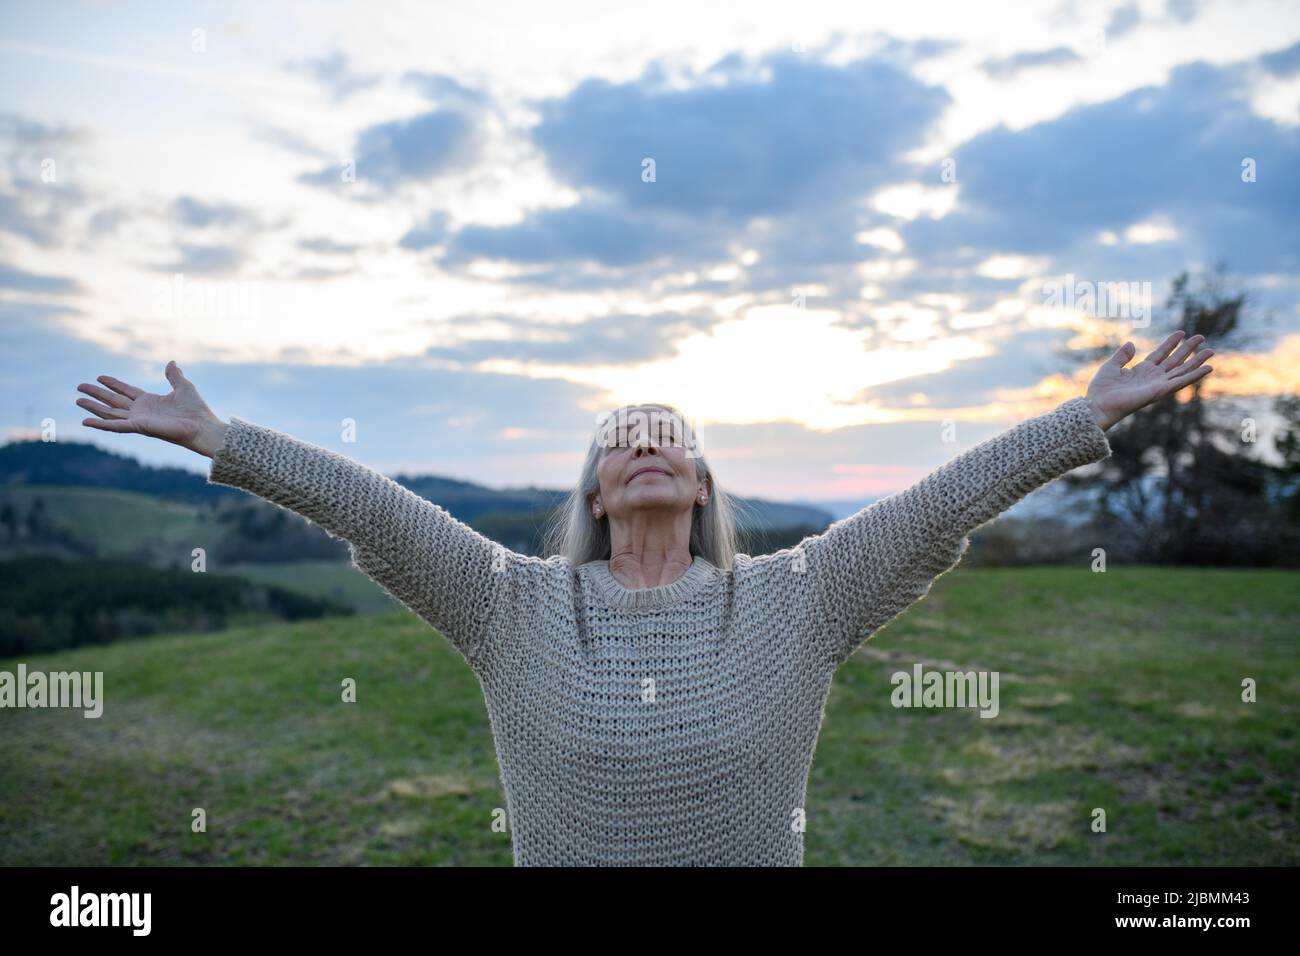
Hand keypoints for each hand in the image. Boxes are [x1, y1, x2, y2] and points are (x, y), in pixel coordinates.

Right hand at [76, 361, 228, 456]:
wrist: (202, 425)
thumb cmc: (196, 409)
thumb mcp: (183, 386)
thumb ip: (174, 376)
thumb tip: (171, 362)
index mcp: (150, 402)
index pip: (126, 391)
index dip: (113, 384)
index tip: (99, 377)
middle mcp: (141, 412)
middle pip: (113, 401)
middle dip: (97, 394)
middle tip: (79, 387)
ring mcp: (139, 420)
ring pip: (110, 413)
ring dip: (94, 408)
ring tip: (78, 400)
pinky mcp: (139, 428)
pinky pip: (116, 426)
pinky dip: (101, 425)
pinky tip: (85, 422)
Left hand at [1085, 331, 1213, 430]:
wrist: (1098, 405)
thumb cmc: (1101, 389)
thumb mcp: (1111, 366)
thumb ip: (1122, 355)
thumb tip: (1131, 343)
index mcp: (1142, 371)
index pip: (1161, 354)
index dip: (1171, 343)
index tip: (1181, 332)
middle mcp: (1153, 377)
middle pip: (1175, 360)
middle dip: (1188, 348)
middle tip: (1202, 337)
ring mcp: (1158, 384)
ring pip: (1182, 370)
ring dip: (1197, 361)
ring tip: (1211, 351)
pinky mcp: (1160, 391)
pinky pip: (1181, 381)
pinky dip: (1195, 375)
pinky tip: (1208, 368)